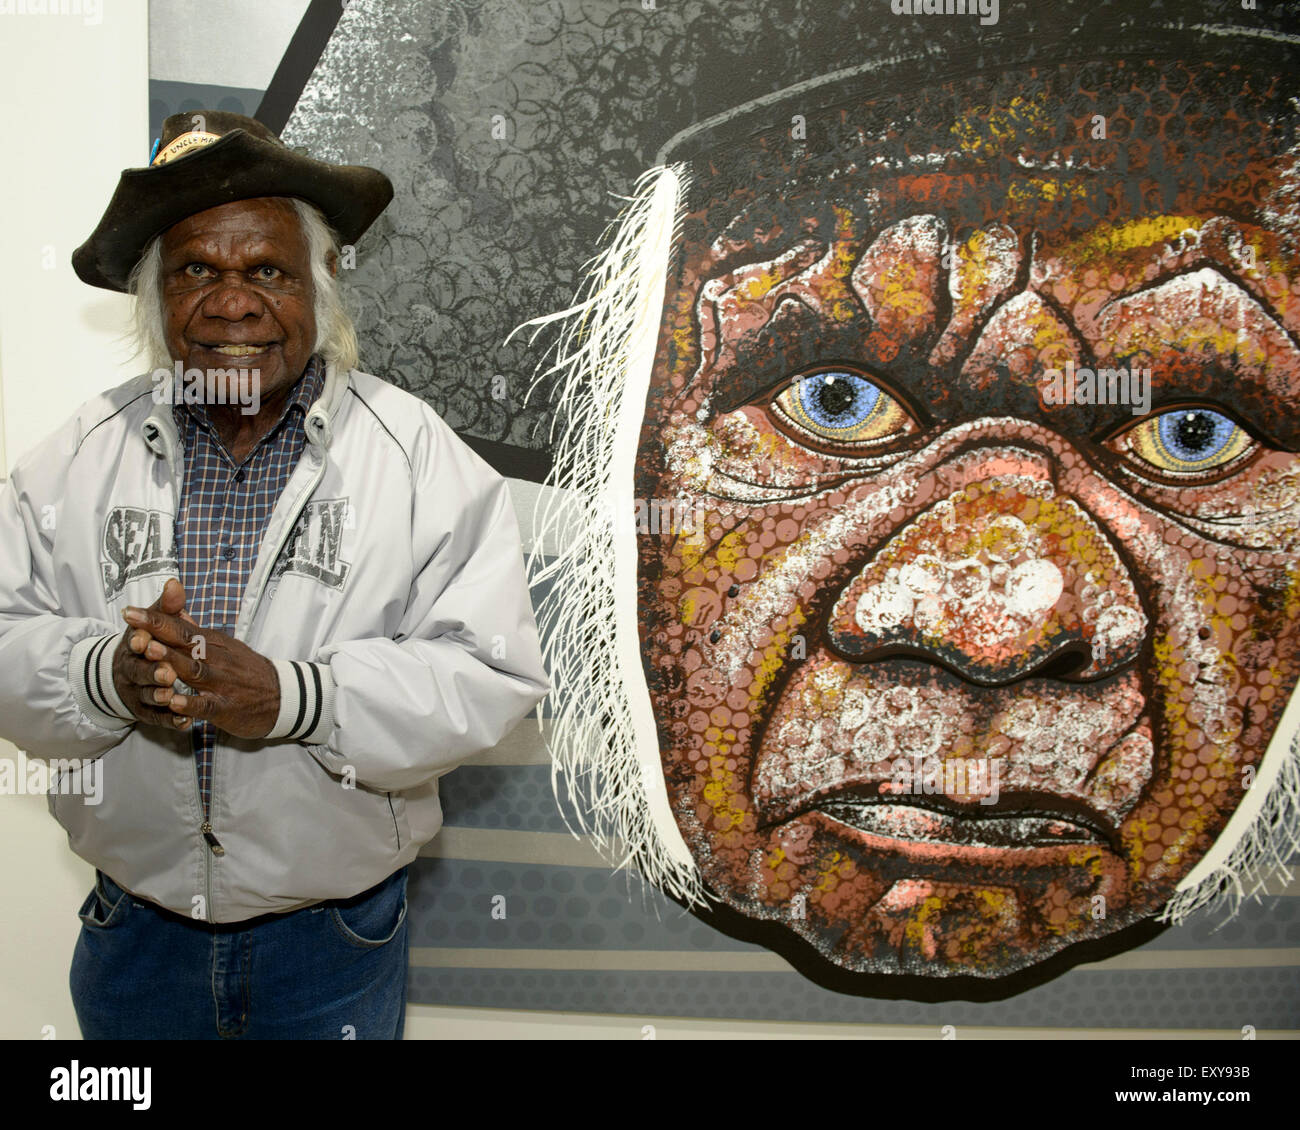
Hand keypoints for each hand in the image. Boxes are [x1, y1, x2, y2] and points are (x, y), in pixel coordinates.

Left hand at [120, 582, 279, 738]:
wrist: (283, 696)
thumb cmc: (247, 670)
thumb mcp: (225, 645)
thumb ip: (196, 630)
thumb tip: (175, 609)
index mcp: (212, 643)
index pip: (180, 627)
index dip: (155, 619)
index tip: (130, 611)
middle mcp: (216, 658)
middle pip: (184, 642)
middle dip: (156, 632)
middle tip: (132, 623)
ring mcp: (222, 682)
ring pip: (193, 670)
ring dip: (170, 660)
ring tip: (148, 651)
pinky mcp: (226, 707)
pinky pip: (206, 704)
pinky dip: (189, 702)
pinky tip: (173, 702)